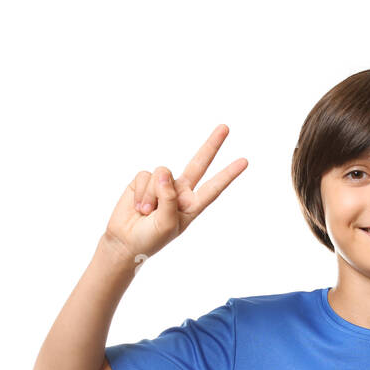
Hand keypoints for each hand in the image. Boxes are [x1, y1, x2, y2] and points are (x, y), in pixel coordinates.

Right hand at [102, 124, 247, 263]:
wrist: (124, 241)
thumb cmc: (150, 238)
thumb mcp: (168, 223)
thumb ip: (170, 197)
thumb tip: (163, 173)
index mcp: (191, 205)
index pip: (213, 188)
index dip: (228, 175)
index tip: (244, 161)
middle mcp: (179, 191)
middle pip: (199, 164)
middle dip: (211, 146)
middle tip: (225, 128)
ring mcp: (161, 184)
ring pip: (162, 173)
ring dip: (151, 195)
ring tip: (146, 212)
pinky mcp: (143, 181)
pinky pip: (145, 176)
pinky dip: (141, 193)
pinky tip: (138, 206)